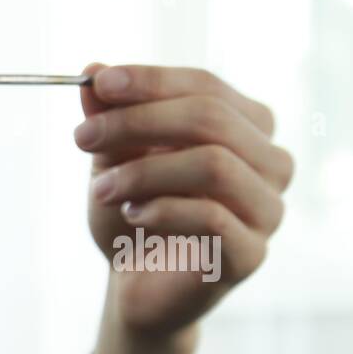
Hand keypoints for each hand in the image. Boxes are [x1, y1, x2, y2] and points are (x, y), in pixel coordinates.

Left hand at [77, 63, 293, 338]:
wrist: (135, 285)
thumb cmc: (131, 214)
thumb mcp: (113, 160)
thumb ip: (109, 116)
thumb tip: (92, 69)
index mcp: (247, 127)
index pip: (206, 86)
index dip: (151, 81)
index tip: (99, 84)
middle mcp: (270, 161)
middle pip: (211, 120)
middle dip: (138, 122)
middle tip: (82, 137)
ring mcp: (268, 209)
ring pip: (214, 164)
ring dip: (144, 171)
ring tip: (100, 188)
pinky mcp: (251, 254)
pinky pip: (213, 217)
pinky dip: (163, 209)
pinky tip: (132, 214)